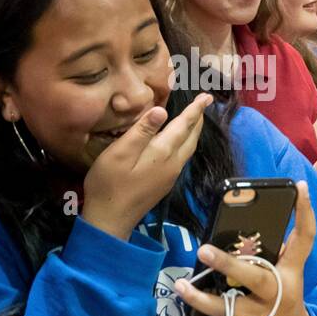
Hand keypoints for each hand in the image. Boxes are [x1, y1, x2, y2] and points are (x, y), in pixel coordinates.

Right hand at [83, 94, 211, 239]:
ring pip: (189, 148)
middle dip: (198, 119)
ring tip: (195, 118)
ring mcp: (170, 175)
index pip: (184, 125)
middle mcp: (172, 163)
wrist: (111, 220)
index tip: (207, 96)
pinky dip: (186, 143)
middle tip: (204, 103)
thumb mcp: (119, 153)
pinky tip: (179, 142)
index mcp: (162, 152)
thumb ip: (141, 131)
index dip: (195, 110)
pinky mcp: (164, 184)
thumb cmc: (109, 184)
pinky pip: (182, 157)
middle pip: (191, 137)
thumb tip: (161, 110)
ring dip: (194, 131)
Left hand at [173, 182, 315, 315]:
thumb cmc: (284, 294)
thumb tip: (250, 216)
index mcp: (290, 273)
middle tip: (202, 249)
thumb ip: (277, 248)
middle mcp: (278, 295)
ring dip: (201, 299)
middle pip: (256, 278)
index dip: (305, 213)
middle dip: (228, 264)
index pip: (305, 239)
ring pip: (230, 310)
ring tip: (180, 285)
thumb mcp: (289, 271)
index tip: (299, 186)